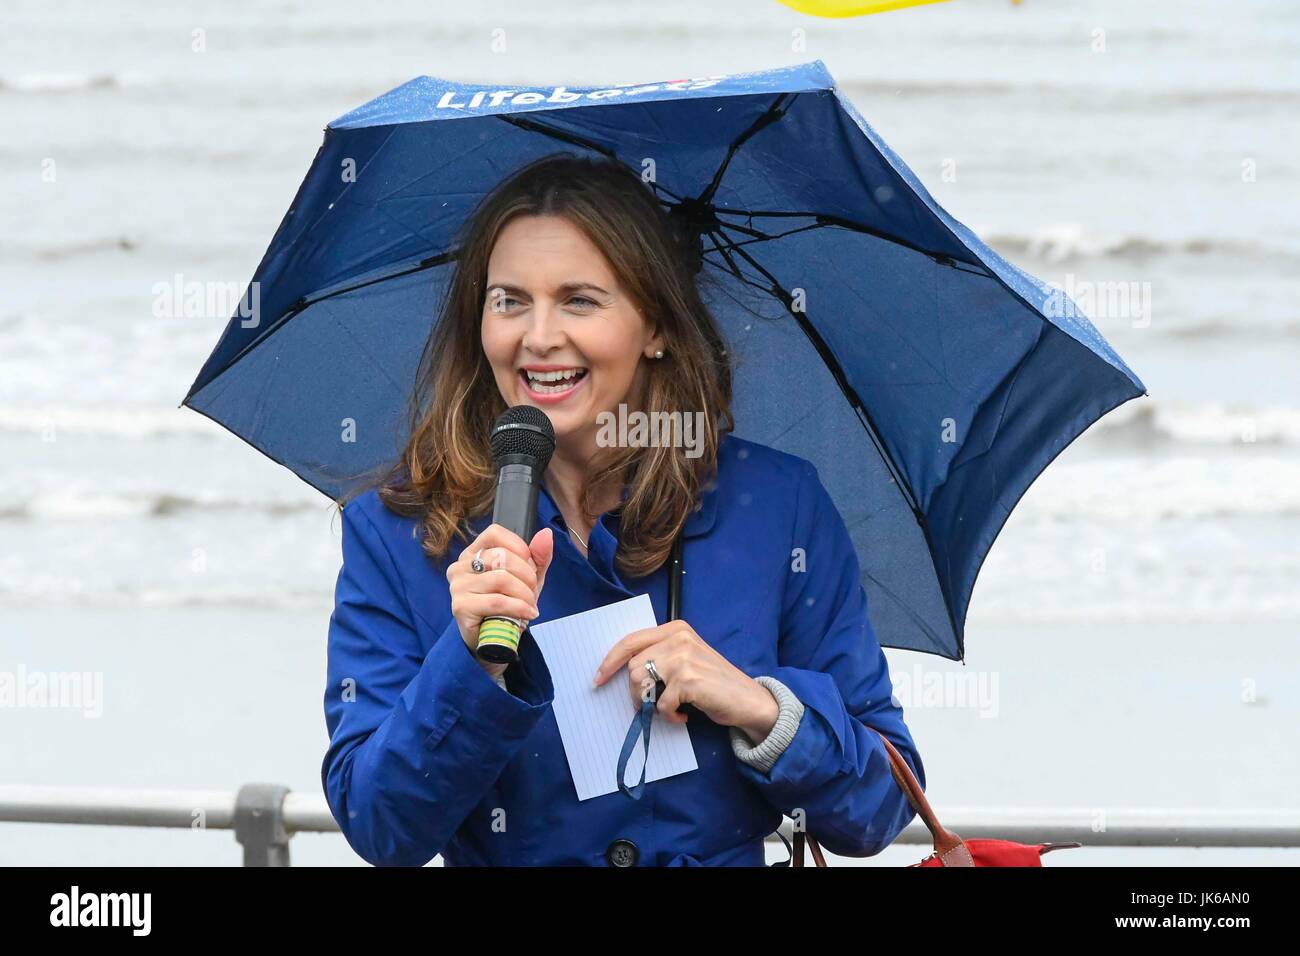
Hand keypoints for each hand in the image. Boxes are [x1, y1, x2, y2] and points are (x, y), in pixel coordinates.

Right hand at [446, 524, 553, 675]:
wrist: (495, 640)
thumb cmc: (508, 605)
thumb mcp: (528, 578)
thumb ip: (538, 556)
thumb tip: (546, 534)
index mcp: (473, 552)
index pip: (495, 533)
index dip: (519, 547)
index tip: (530, 566)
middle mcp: (461, 566)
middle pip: (501, 557)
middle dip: (526, 575)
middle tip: (533, 593)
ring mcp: (458, 586)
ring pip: (501, 579)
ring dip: (524, 594)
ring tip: (530, 605)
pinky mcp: (460, 607)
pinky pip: (497, 601)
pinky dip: (518, 608)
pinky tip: (527, 614)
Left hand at [592, 621, 778, 740]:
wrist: (748, 700)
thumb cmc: (713, 684)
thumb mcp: (686, 660)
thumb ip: (660, 656)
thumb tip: (624, 672)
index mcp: (676, 629)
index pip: (630, 641)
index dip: (610, 661)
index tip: (598, 679)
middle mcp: (678, 638)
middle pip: (633, 667)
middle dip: (636, 693)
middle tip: (650, 706)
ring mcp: (683, 657)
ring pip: (641, 684)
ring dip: (650, 705)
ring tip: (668, 710)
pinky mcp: (688, 679)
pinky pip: (661, 704)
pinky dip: (669, 717)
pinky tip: (683, 715)